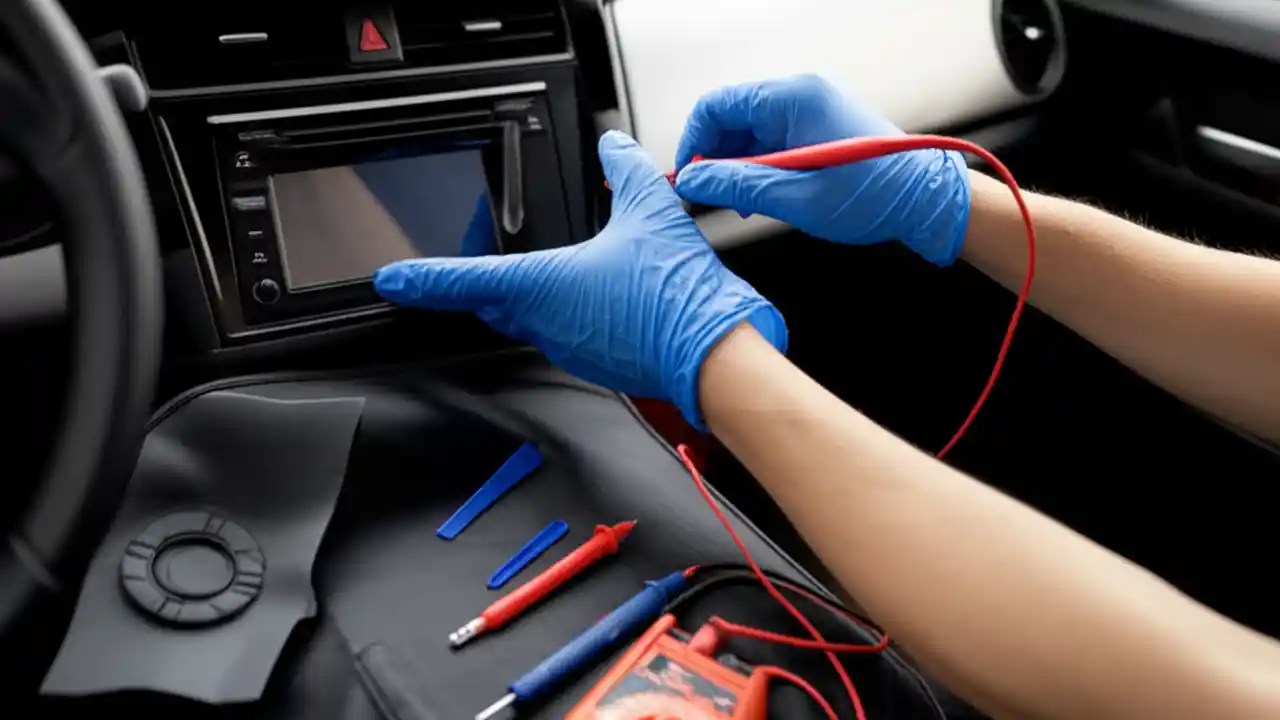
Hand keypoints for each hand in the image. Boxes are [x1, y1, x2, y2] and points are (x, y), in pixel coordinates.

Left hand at [374, 131, 786, 428]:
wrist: (713, 353)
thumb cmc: (677, 294)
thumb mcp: (650, 211)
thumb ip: (625, 172)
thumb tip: (614, 147)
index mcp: (543, 287)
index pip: (466, 280)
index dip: (423, 278)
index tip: (393, 280)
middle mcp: (546, 323)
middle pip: (492, 302)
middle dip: (477, 282)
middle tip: (472, 259)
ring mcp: (569, 346)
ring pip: (527, 319)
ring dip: (524, 296)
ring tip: (540, 268)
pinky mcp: (594, 361)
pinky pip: (561, 332)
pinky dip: (561, 311)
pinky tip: (589, 294)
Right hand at [673, 74, 970, 265]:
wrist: (926, 201)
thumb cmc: (873, 194)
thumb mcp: (795, 197)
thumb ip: (736, 186)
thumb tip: (691, 183)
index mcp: (793, 98)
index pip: (716, 106)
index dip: (693, 143)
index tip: (688, 179)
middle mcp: (800, 94)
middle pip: (730, 117)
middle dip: (715, 158)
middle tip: (714, 197)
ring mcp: (810, 108)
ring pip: (749, 132)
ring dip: (738, 167)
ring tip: (744, 203)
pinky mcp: (818, 126)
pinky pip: (772, 140)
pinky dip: (760, 167)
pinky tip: (764, 196)